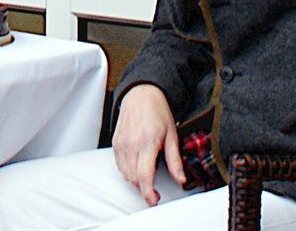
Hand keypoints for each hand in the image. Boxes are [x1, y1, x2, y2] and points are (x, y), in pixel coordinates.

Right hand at [111, 84, 185, 206]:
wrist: (140, 95)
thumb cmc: (157, 112)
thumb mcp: (172, 135)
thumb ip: (175, 160)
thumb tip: (180, 179)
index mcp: (147, 142)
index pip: (144, 175)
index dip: (148, 193)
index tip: (154, 200)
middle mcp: (131, 144)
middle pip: (134, 178)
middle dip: (144, 189)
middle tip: (155, 191)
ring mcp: (121, 144)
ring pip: (125, 174)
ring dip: (136, 181)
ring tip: (147, 178)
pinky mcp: (115, 144)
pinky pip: (119, 166)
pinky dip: (128, 171)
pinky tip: (138, 167)